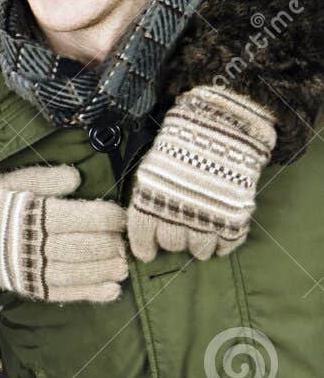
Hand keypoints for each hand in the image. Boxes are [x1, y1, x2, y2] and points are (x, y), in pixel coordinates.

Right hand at [0, 163, 127, 303]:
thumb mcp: (10, 181)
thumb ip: (44, 179)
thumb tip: (76, 178)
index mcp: (27, 214)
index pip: (74, 216)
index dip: (103, 217)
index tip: (121, 216)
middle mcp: (29, 244)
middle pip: (78, 246)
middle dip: (108, 244)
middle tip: (124, 241)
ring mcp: (28, 269)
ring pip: (73, 273)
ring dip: (103, 272)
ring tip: (123, 268)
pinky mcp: (28, 287)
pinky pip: (62, 293)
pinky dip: (89, 294)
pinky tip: (111, 291)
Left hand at [127, 87, 276, 261]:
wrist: (224, 124)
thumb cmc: (184, 141)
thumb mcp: (154, 165)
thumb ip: (148, 196)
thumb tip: (144, 225)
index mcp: (150, 197)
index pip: (142, 235)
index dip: (144, 247)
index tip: (147, 254)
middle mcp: (176, 212)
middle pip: (172, 244)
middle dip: (174, 240)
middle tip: (179, 230)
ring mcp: (206, 217)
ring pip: (199, 249)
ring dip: (199, 246)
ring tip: (202, 232)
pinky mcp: (234, 218)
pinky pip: (227, 243)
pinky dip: (224, 244)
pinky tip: (221, 236)